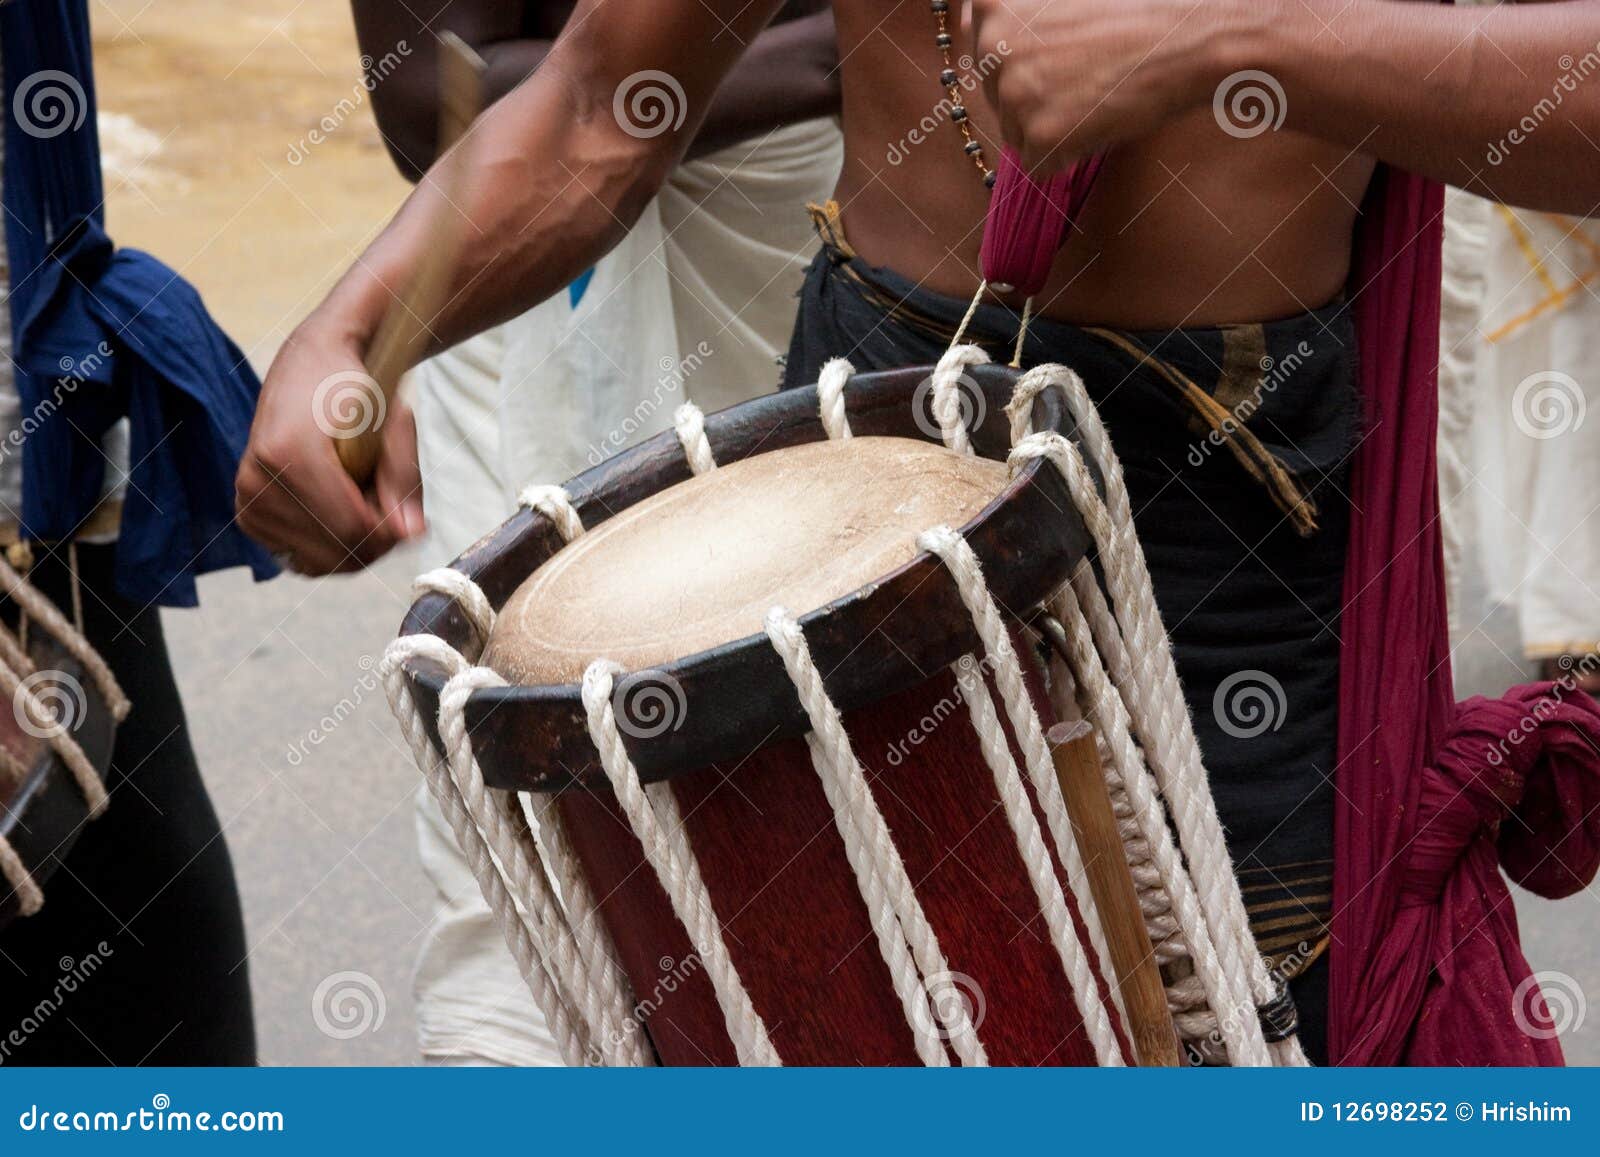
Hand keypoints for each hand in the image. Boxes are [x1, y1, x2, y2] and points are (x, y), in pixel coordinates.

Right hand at [236, 321, 423, 575]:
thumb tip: (411, 534)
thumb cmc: (357, 388)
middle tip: (385, 496)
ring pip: (323, 563)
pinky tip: (339, 511)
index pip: (352, 527)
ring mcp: (247, 503)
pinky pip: (304, 559)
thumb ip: (404, 477)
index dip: (392, 530)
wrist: (312, 365)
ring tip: (360, 497)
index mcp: (286, 453)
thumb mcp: (393, 420)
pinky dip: (332, 547)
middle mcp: (255, 482)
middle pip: (338, 552)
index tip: (408, 507)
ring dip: (355, 543)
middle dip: (375, 537)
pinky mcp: (249, 518)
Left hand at [971, 0, 1245, 169]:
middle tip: (1086, 75)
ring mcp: (1013, 91)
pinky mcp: (1038, 134)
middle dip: (1034, 95)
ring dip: (1051, 126)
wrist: (1189, 35)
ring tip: (1096, 94)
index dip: (1021, 58)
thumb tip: (967, 21)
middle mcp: (991, 44)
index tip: (1056, 55)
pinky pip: (1039, 165)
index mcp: (993, 2)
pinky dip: (1068, 156)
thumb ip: (1017, 10)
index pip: (981, 47)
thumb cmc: (1136, 8)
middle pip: (996, 94)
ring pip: (1014, 132)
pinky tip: (1099, 122)